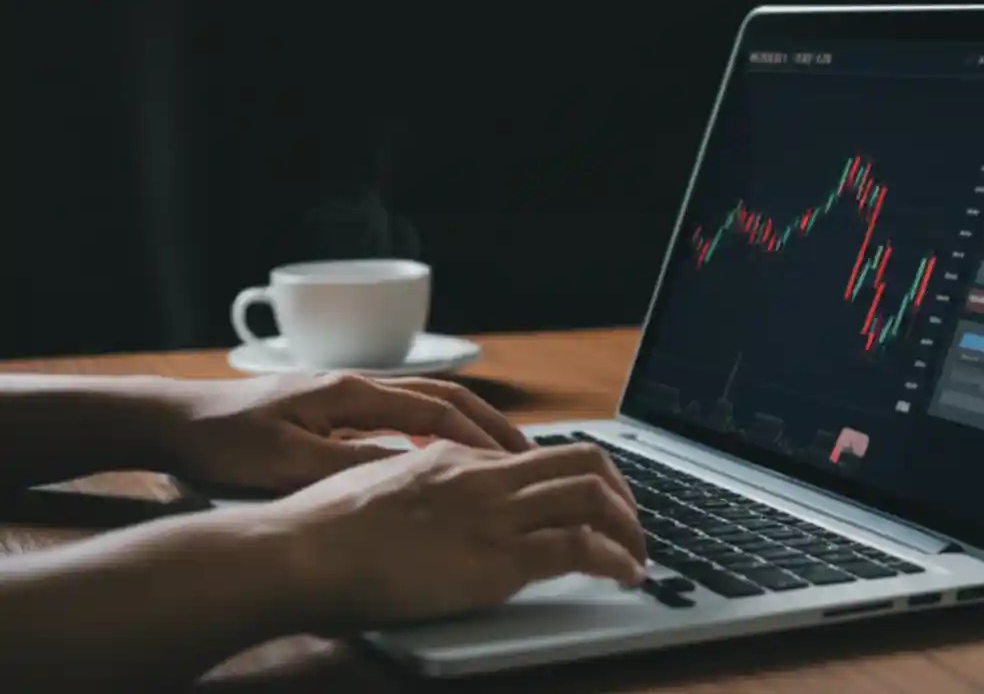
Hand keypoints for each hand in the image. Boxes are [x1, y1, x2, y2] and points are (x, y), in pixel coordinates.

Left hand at [169, 373, 531, 493]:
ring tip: (499, 456)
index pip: (436, 409)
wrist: (175, 421)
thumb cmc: (223, 440)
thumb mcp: (284, 461)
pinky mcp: (334, 411)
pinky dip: (435, 433)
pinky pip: (401, 418)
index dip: (479, 436)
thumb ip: (348, 464)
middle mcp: (356, 387)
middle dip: (488, 423)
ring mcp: (346, 396)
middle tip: (527, 454)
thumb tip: (413, 468)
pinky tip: (442, 458)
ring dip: (466, 426)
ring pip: (424, 405)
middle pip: (441, 397)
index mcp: (350, 393)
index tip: (513, 463)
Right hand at [269, 438, 645, 625]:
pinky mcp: (495, 560)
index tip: (589, 505)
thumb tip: (432, 508)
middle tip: (629, 526)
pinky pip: (579, 547)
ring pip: (592, 497)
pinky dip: (616, 560)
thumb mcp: (376, 488)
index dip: (576, 480)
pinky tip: (627, 576)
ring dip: (629, 527)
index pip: (538, 456)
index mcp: (455, 458)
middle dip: (620, 493)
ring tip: (637, 556)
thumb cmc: (319, 531)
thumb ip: (416, 489)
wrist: (297, 551)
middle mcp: (483, 476)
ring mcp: (492, 515)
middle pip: (582, 461)